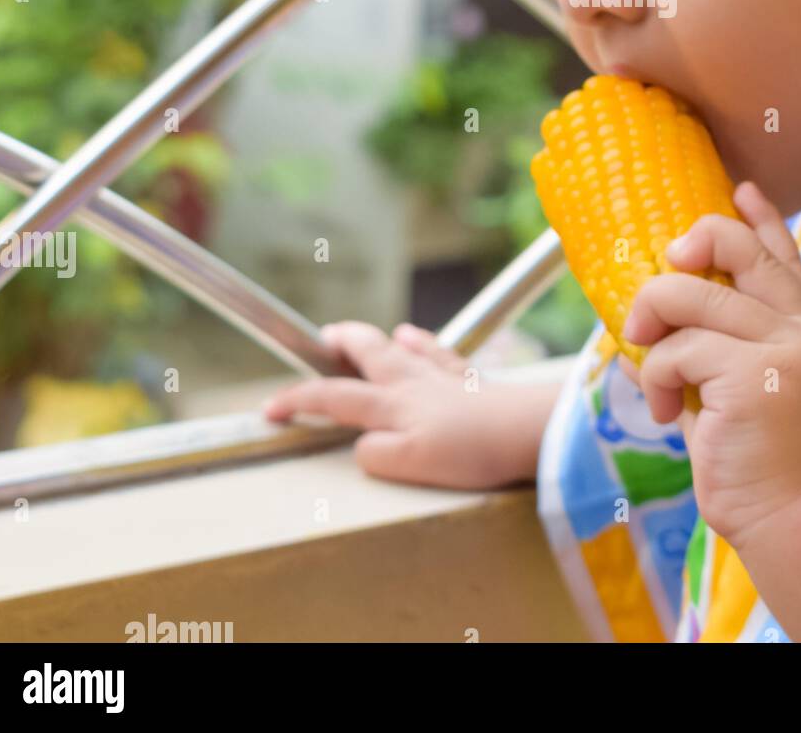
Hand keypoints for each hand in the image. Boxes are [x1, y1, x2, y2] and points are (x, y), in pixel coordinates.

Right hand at [261, 320, 521, 490]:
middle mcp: (412, 381)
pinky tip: (410, 335)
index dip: (298, 399)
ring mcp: (441, 374)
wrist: (530, 427)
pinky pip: (435, 350)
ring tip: (352, 336)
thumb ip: (376, 454)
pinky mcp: (469, 376)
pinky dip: (416, 341)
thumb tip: (361, 444)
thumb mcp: (413, 465)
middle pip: (365, 351)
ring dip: (371, 339)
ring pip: (396, 346)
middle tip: (316, 341)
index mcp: (392, 404)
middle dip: (336, 342)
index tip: (270, 407)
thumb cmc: (473, 449)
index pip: (333, 397)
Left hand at [616, 182, 800, 552]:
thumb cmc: (762, 467)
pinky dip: (653, 377)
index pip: (784, 258)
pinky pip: (677, 350)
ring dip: (652, 328)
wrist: (795, 521)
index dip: (761, 219)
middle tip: (667, 264)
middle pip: (739, 252)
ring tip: (651, 373)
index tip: (740, 188)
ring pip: (691, 296)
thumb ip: (713, 354)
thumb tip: (647, 327)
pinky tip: (662, 413)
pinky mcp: (752, 375)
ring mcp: (783, 348)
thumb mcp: (741, 395)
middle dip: (694, 243)